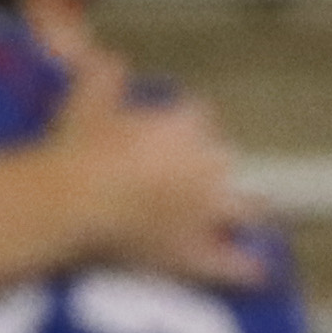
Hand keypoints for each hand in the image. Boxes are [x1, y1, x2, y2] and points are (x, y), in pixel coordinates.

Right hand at [48, 46, 265, 288]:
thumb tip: (111, 60)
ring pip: (243, 208)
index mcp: (187, 125)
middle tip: (189, 178)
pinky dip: (245, 268)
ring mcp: (205, 212)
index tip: (169, 133)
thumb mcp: (89, 98)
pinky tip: (258, 272)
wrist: (73, 202)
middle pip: (224, 161)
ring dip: (244, 210)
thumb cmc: (79, 148)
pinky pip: (230, 263)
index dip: (185, 127)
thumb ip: (106, 76)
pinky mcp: (194, 252)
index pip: (200, 118)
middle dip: (211, 168)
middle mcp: (207, 166)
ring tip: (249, 215)